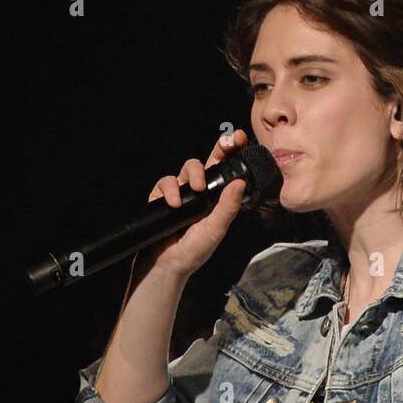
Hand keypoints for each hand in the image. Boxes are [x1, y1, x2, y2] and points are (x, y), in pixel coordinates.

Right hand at [139, 127, 250, 277]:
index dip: (232, 153)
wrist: (167, 264)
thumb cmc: (194, 250)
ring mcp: (181, 192)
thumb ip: (228, 207)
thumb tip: (240, 182)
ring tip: (196, 190)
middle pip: (209, 161)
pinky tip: (174, 204)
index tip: (240, 139)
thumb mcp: (216, 229)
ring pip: (188, 167)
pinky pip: (166, 182)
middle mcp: (199, 192)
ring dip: (193, 174)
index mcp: (216, 198)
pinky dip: (171, 190)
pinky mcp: (162, 196)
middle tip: (227, 145)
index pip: (226, 171)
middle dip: (219, 148)